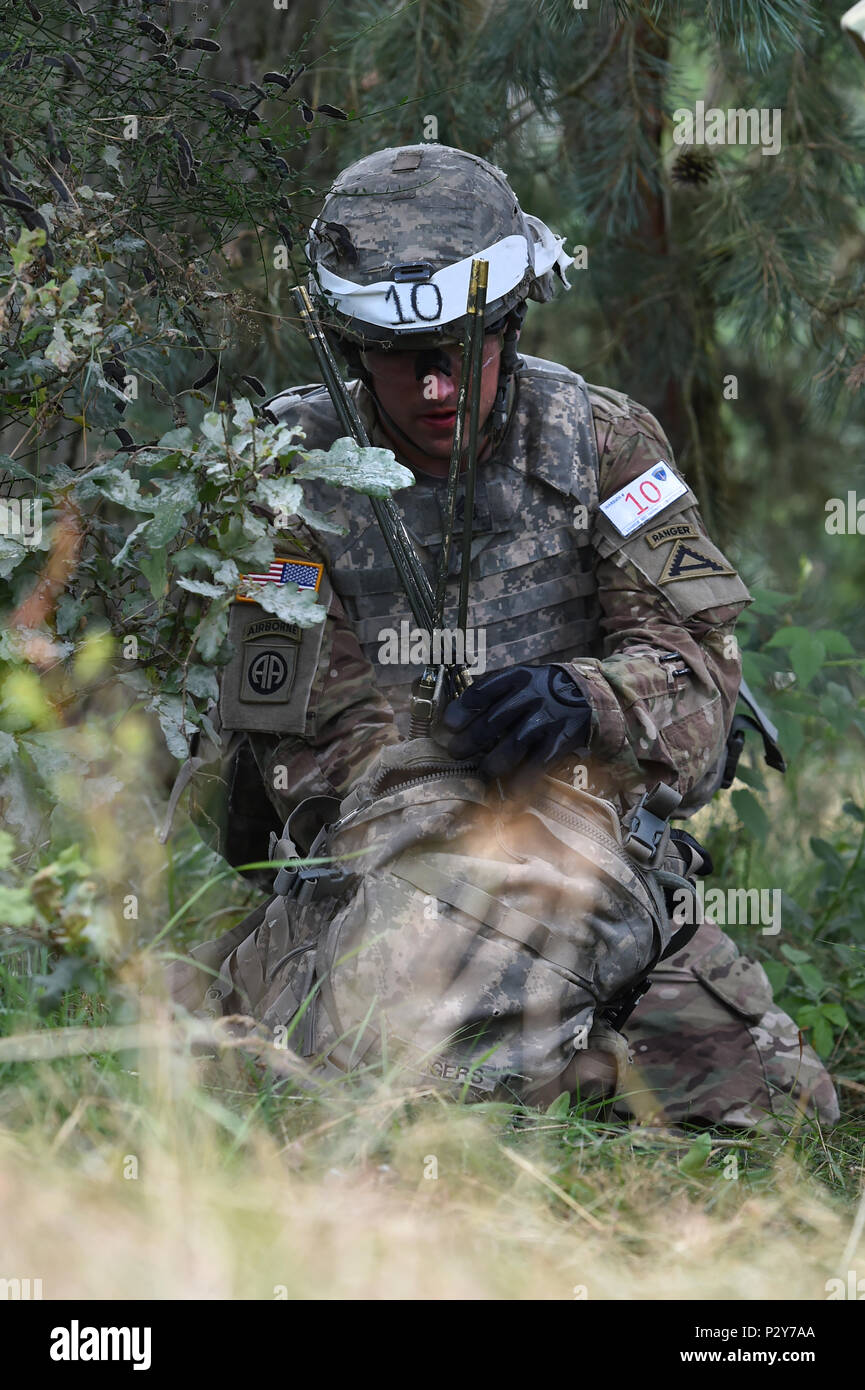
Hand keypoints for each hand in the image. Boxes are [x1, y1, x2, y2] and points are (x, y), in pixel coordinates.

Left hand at [440, 664, 591, 778]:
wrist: (590, 694)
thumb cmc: (545, 689)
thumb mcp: (523, 679)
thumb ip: (495, 691)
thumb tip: (457, 714)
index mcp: (517, 678)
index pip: (482, 692)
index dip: (462, 710)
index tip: (449, 725)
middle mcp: (531, 696)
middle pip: (493, 721)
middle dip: (470, 740)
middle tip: (456, 753)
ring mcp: (547, 718)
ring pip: (514, 744)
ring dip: (493, 762)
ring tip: (483, 772)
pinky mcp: (562, 739)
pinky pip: (539, 762)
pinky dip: (524, 780)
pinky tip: (511, 792)